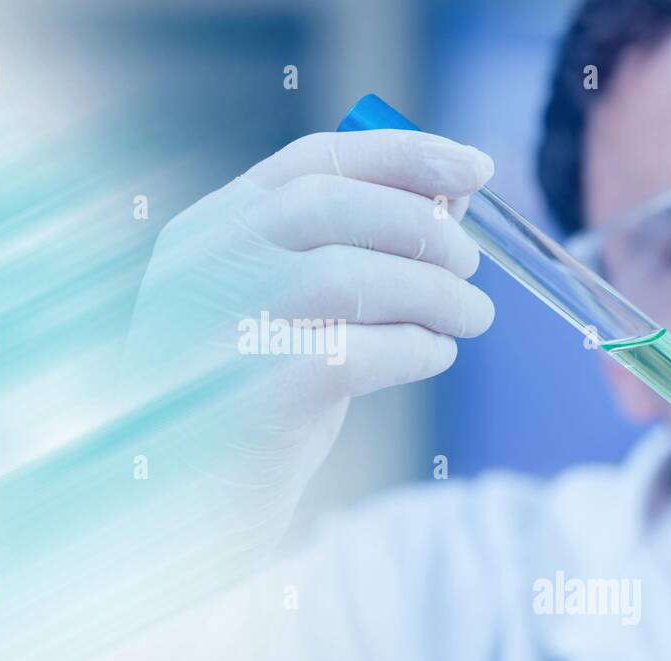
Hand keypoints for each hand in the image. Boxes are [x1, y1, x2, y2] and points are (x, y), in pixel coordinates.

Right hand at [123, 129, 495, 545]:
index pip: (314, 159)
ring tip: (470, 317)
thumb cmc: (255, 384)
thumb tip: (453, 194)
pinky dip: (414, 349)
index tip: (477, 168)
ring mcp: (217, 328)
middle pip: (331, 206)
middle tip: (471, 266)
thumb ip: (361, 242)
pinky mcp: (248, 396)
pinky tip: (434, 355)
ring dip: (433, 293)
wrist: (193, 494)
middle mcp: (202, 266)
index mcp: (212, 227)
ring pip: (346, 278)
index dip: (405, 155)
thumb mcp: (299, 301)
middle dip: (422, 227)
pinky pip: (355, 355)